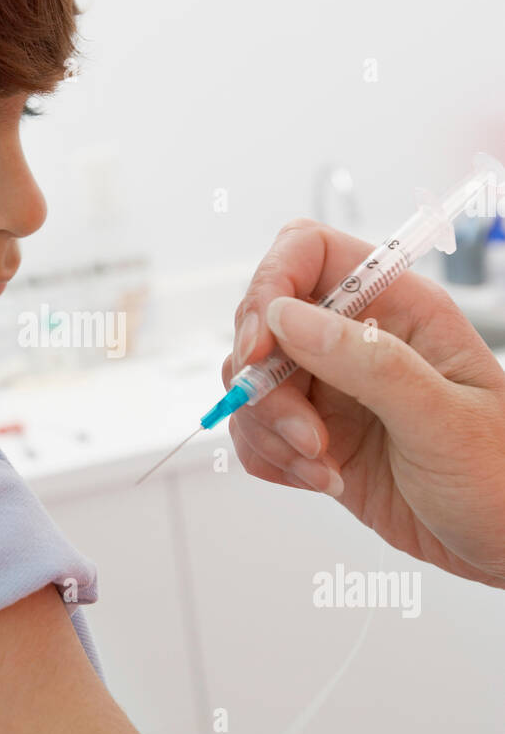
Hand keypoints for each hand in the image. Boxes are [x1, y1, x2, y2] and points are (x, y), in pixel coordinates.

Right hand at [225, 219, 504, 588]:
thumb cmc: (502, 478)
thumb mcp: (442, 417)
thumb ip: (367, 363)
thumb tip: (287, 317)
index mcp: (399, 308)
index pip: (308, 252)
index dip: (272, 288)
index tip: (260, 348)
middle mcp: (358, 340)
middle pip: (265, 323)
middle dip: (266, 383)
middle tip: (307, 434)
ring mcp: (334, 389)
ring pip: (254, 383)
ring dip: (270, 431)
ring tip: (322, 467)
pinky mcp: (318, 436)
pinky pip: (259, 432)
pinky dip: (273, 460)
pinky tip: (323, 481)